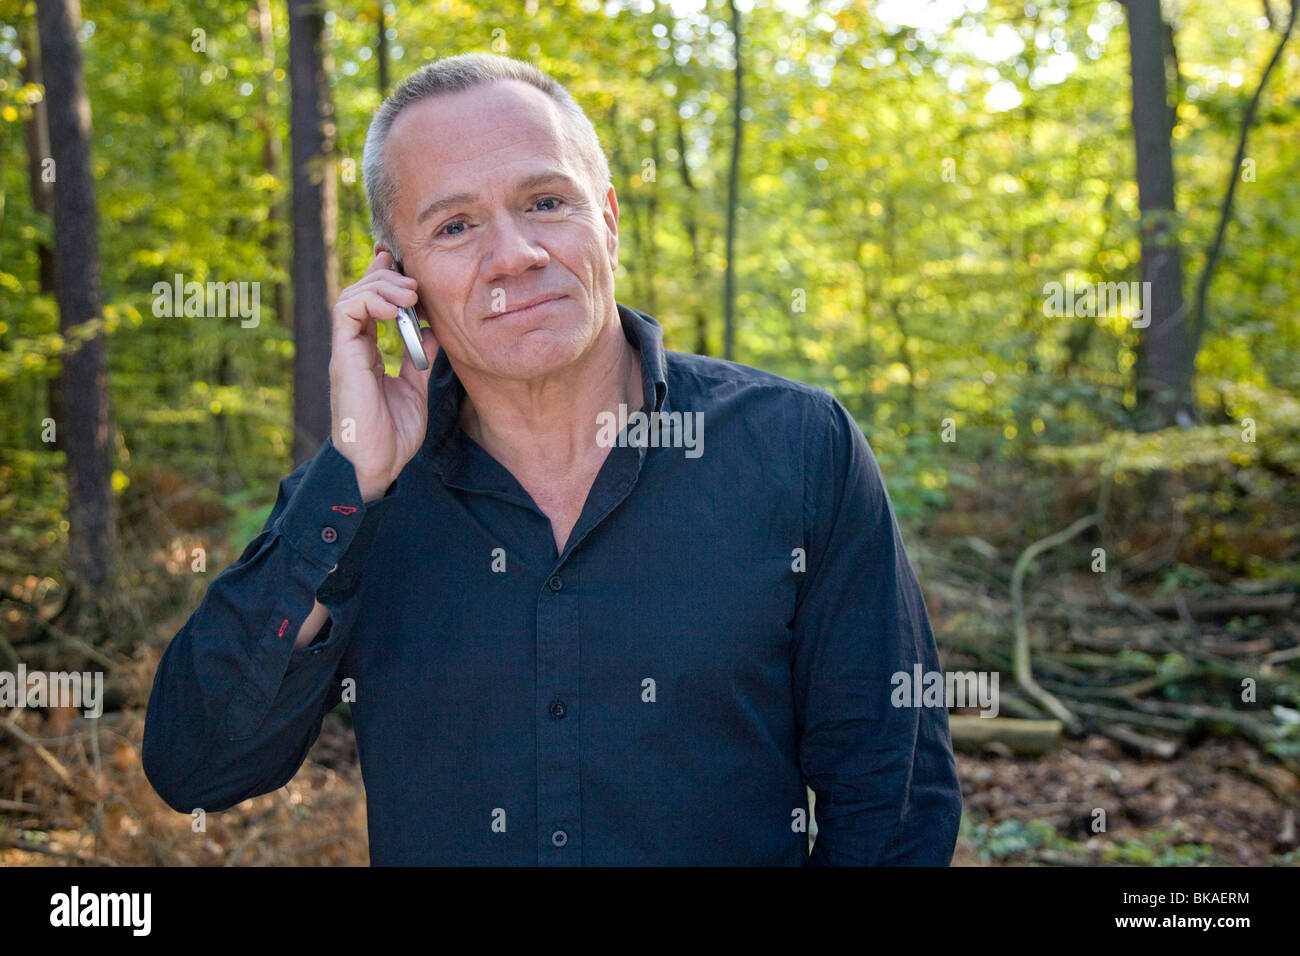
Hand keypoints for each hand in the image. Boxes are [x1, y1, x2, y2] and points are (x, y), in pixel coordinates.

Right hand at [329, 249, 439, 496]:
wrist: (377, 464)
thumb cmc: (393, 435)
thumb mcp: (417, 388)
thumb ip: (421, 357)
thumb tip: (434, 329)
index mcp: (368, 354)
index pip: (370, 305)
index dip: (384, 280)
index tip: (405, 267)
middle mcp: (353, 347)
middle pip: (360, 293)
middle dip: (386, 277)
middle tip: (414, 284)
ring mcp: (346, 350)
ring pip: (351, 295)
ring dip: (382, 286)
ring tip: (409, 294)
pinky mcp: (343, 355)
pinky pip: (346, 311)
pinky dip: (370, 299)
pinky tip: (394, 307)